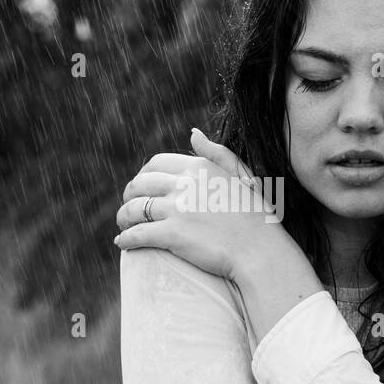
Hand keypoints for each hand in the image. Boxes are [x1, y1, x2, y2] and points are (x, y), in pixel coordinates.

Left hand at [114, 128, 284, 281]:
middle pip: (140, 184)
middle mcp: (184, 184)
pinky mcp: (172, 235)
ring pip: (133, 209)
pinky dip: (126, 239)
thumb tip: (193, 133)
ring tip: (124, 226)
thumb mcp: (241, 175)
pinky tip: (122, 243)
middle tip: (128, 207)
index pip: (156, 164)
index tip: (141, 188)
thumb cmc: (256, 216)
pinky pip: (137, 234)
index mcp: (199, 167)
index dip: (143, 176)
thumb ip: (216, 152)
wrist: (260, 251)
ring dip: (123, 217)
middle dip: (129, 196)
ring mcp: (177, 209)